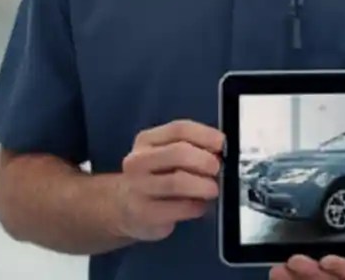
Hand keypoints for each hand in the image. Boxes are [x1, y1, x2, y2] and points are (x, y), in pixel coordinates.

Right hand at [113, 120, 224, 242]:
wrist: (122, 208)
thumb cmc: (153, 178)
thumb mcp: (164, 155)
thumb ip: (189, 148)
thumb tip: (220, 150)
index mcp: (146, 140)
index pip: (179, 129)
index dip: (205, 135)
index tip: (221, 143)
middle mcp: (138, 161)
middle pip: (179, 153)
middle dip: (206, 161)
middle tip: (217, 169)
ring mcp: (139, 188)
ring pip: (179, 182)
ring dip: (204, 185)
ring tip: (211, 189)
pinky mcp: (146, 213)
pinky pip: (181, 207)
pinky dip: (197, 206)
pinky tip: (198, 205)